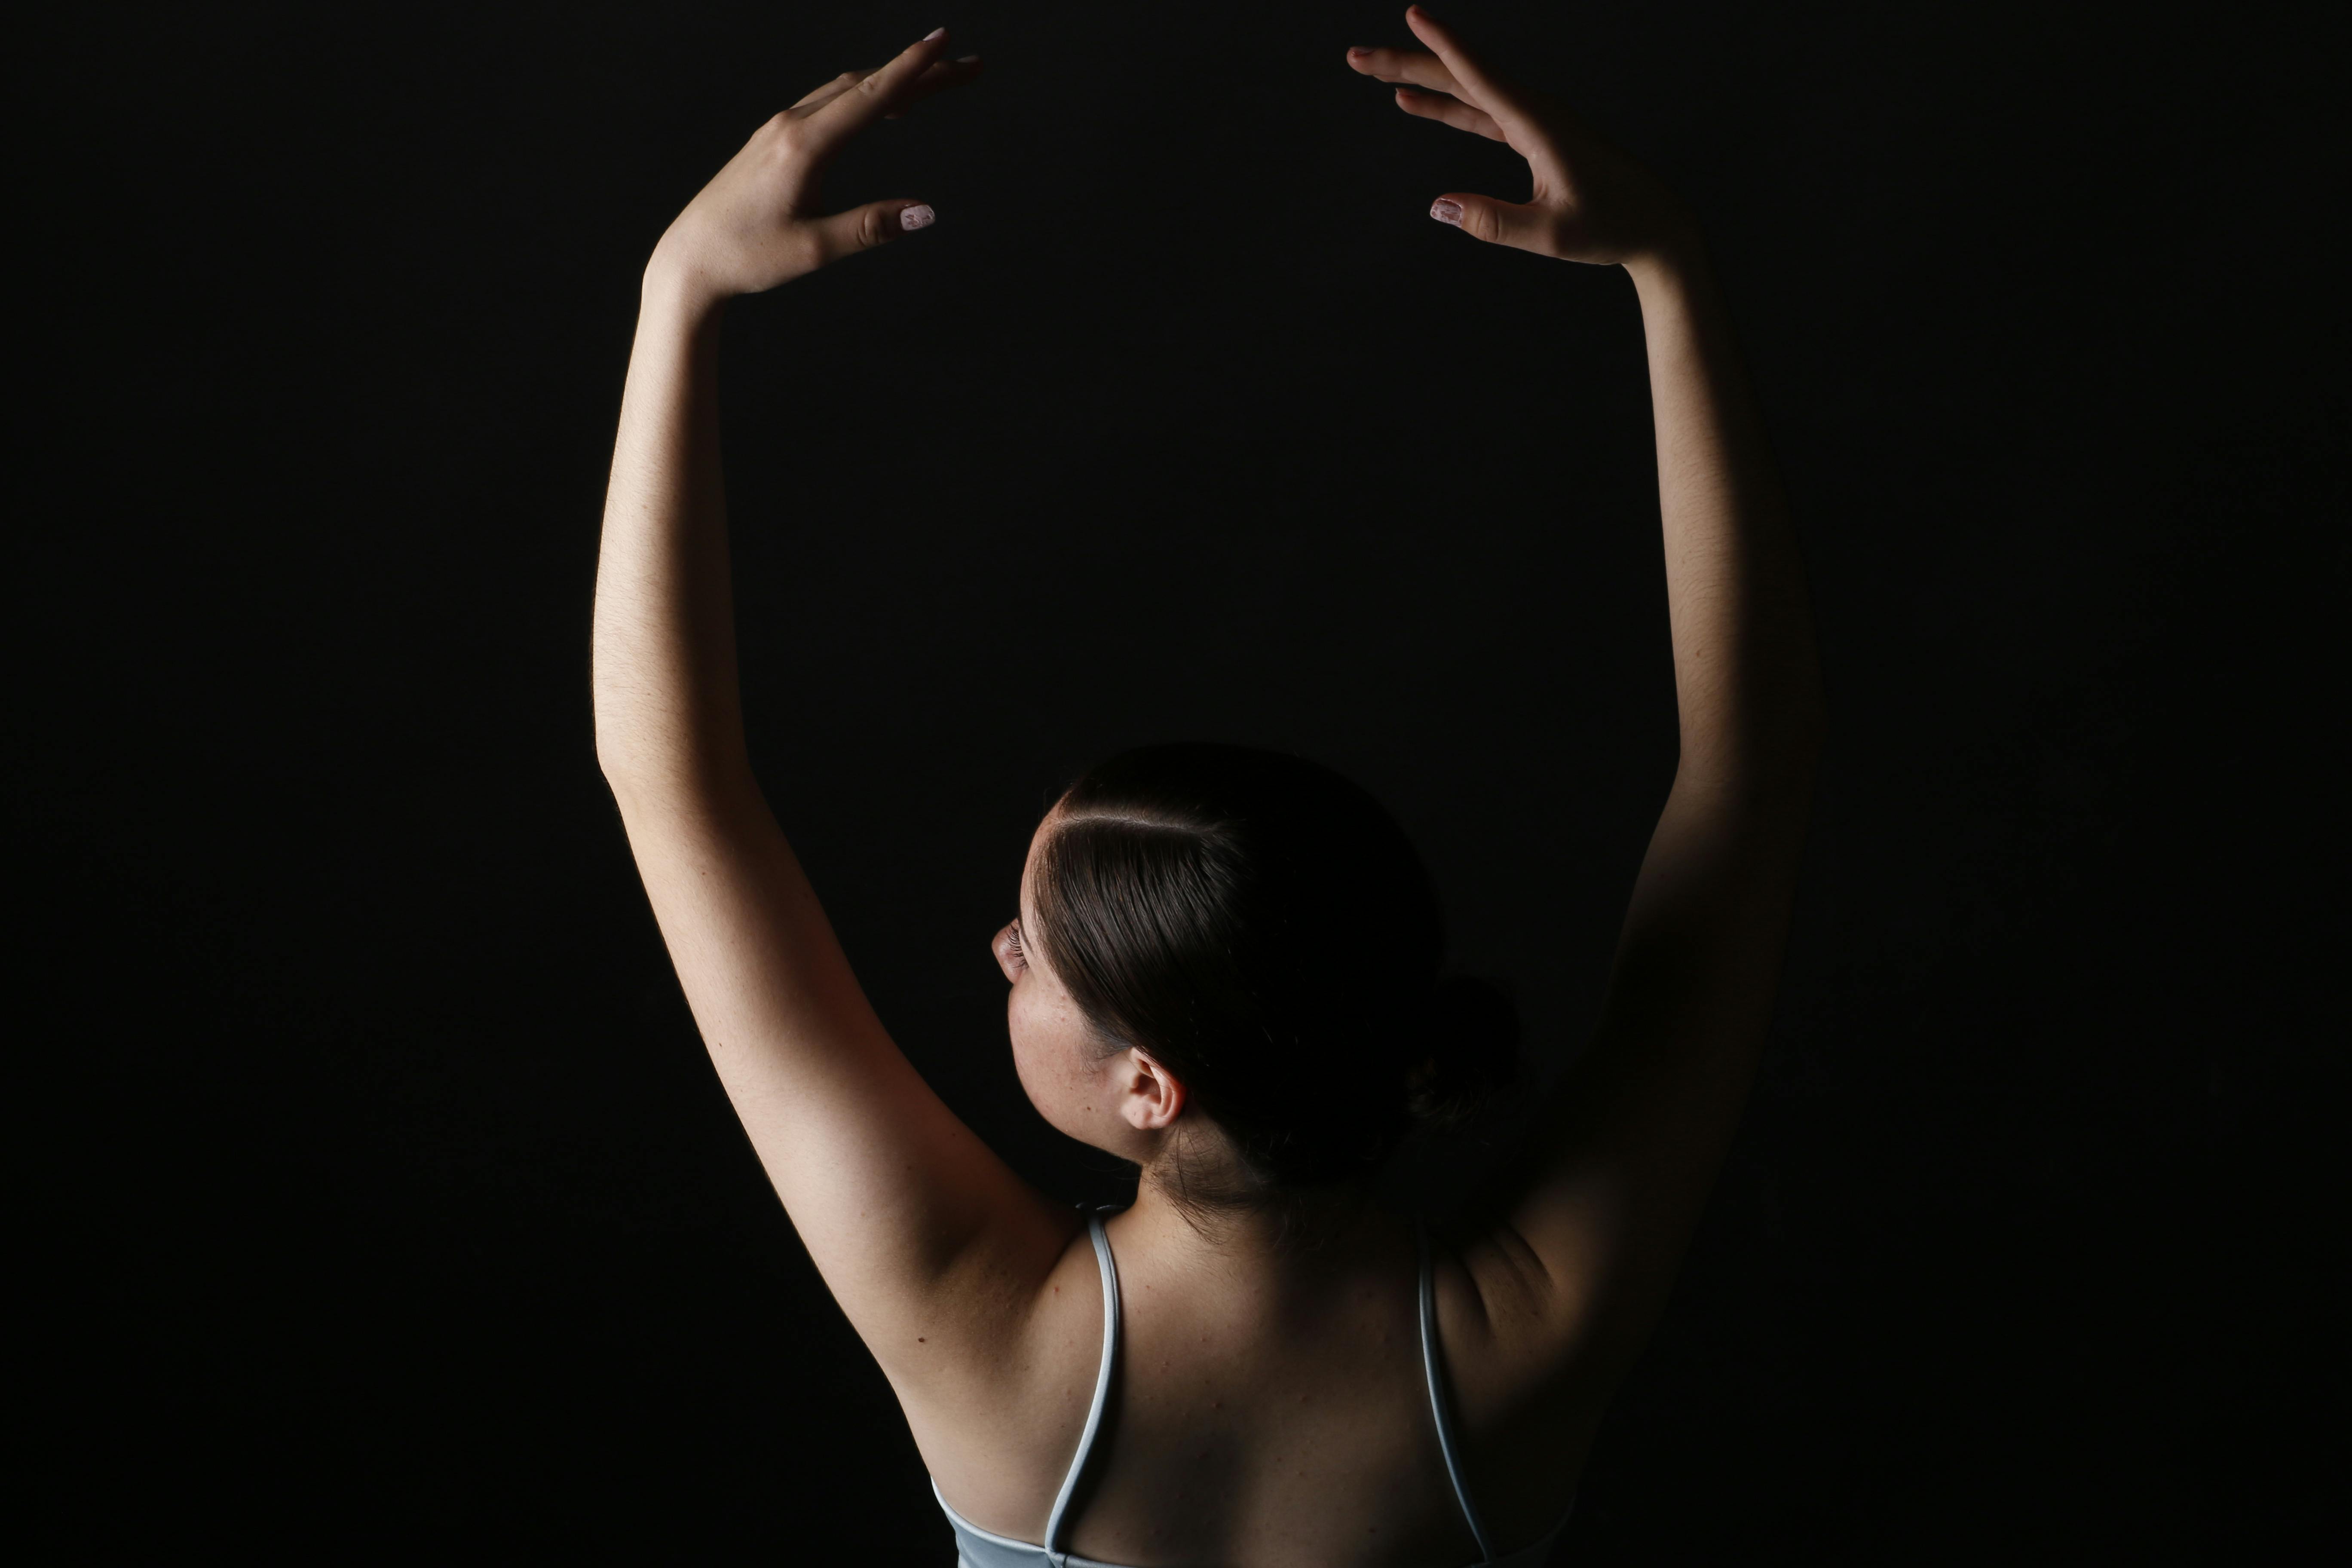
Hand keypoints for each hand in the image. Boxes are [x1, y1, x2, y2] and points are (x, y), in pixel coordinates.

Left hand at [647, 27, 980, 306]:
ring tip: (935, 80)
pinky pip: (828, 103)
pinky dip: (864, 96)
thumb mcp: (814, 250)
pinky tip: (882, 106)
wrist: (689, 258)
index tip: (944, 42)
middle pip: (866, 86)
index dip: (912, 69)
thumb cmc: (747, 257)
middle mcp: (790, 126)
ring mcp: (778, 129)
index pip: (870, 97)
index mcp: (804, 146)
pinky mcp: (772, 139)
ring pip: (846, 90)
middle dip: (918, 72)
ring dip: (892, 81)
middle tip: (966, 66)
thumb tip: (926, 213)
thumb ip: (871, 227)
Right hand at [1347, 6, 1693, 268]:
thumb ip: (1494, 222)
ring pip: (1466, 91)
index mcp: (1537, 125)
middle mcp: (1533, 112)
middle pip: (1461, 77)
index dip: (1443, 46)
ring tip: (1375, 75)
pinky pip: (1479, 112)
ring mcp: (1533, 122)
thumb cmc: (1610, 228)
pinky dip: (1446, 105)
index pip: (1480, 77)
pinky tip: (1415, 102)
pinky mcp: (1533, 137)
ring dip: (1420, 82)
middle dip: (1408, 64)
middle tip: (1357, 57)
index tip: (1413, 15)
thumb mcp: (1550, 235)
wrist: (1654, 224)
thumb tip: (1438, 207)